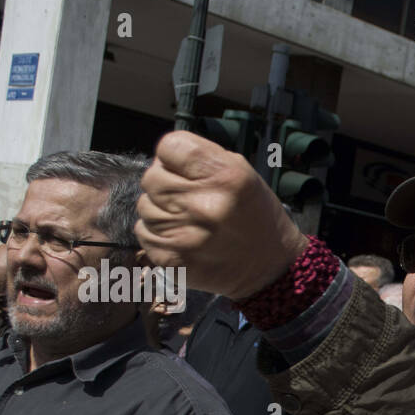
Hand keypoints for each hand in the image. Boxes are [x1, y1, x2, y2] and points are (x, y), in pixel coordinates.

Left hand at [136, 131, 309, 300]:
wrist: (270, 267)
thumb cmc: (255, 215)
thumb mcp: (243, 174)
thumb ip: (202, 159)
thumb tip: (162, 158)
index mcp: (225, 178)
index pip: (169, 146)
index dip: (173, 156)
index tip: (185, 169)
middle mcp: (204, 205)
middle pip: (152, 177)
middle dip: (166, 184)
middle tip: (190, 199)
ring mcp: (185, 235)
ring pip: (145, 206)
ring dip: (161, 210)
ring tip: (189, 221)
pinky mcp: (172, 259)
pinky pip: (144, 232)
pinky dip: (158, 234)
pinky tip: (182, 238)